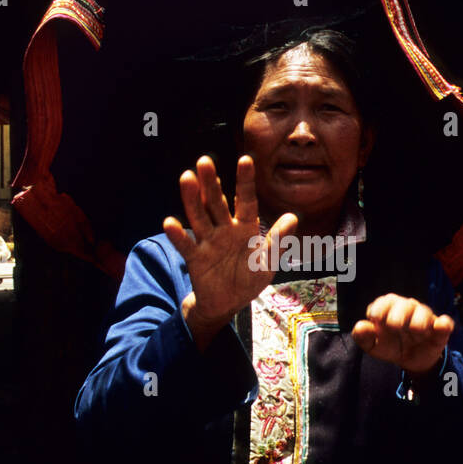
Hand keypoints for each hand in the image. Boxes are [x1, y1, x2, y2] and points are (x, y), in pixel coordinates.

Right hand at [164, 155, 295, 347]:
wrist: (228, 304)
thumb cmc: (249, 279)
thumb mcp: (267, 263)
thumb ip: (278, 241)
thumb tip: (292, 217)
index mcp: (245, 227)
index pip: (246, 201)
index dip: (245, 182)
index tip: (245, 159)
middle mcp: (225, 229)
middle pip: (217, 203)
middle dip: (211, 183)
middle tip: (204, 161)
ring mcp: (208, 242)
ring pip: (199, 217)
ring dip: (192, 199)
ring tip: (186, 178)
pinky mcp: (195, 258)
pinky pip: (186, 245)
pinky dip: (178, 235)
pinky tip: (170, 222)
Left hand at [352, 294, 454, 375]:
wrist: (410, 361)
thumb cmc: (390, 346)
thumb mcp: (374, 345)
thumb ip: (364, 337)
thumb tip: (359, 326)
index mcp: (390, 309)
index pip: (385, 301)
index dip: (380, 308)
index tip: (376, 319)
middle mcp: (408, 309)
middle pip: (404, 304)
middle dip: (398, 313)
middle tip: (394, 326)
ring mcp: (424, 318)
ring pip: (423, 312)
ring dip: (418, 320)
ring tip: (415, 331)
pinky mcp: (439, 330)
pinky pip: (445, 323)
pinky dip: (444, 324)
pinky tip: (440, 326)